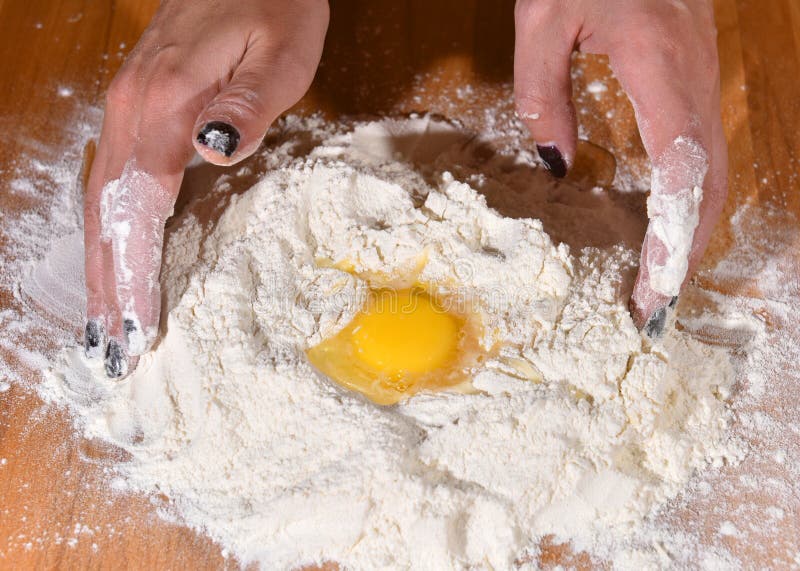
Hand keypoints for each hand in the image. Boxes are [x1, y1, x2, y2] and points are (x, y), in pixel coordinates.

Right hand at [83, 0, 328, 376]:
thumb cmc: (275, 6)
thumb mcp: (280, 53)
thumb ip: (246, 106)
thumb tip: (208, 151)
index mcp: (165, 101)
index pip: (140, 206)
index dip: (133, 271)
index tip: (134, 327)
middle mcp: (132, 108)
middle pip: (107, 212)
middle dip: (106, 284)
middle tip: (110, 347)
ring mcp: (127, 106)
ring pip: (101, 199)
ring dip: (99, 263)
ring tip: (101, 320)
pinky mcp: (137, 106)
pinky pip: (111, 178)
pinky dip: (107, 228)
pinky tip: (111, 256)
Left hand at [513, 0, 726, 334]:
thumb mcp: (542, 19)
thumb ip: (543, 95)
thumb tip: (555, 166)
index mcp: (658, 64)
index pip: (679, 174)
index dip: (669, 241)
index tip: (651, 291)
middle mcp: (693, 77)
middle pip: (707, 183)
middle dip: (685, 250)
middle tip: (655, 305)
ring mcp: (699, 74)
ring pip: (710, 168)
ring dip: (689, 228)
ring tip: (658, 277)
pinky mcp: (690, 74)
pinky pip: (697, 146)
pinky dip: (686, 195)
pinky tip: (662, 221)